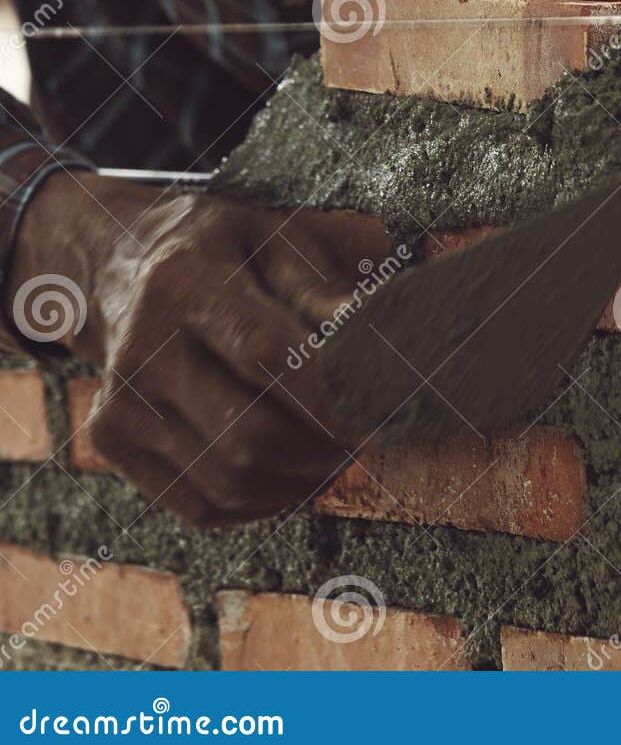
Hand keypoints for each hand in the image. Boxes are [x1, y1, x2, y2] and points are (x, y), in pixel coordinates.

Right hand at [8, 172, 394, 525]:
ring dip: (301, 482)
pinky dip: (262, 501)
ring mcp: (119, 402)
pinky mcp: (111, 442)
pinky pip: (202, 505)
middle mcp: (140, 348)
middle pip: (248, 435)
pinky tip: (291, 471)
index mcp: (184, 283)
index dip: (330, 396)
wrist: (125, 266)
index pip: (264, 354)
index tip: (384, 410)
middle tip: (368, 436)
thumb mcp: (276, 239)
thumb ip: (326, 289)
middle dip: (324, 449)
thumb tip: (382, 338)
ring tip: (336, 452)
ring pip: (230, 482)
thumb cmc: (225, 251)